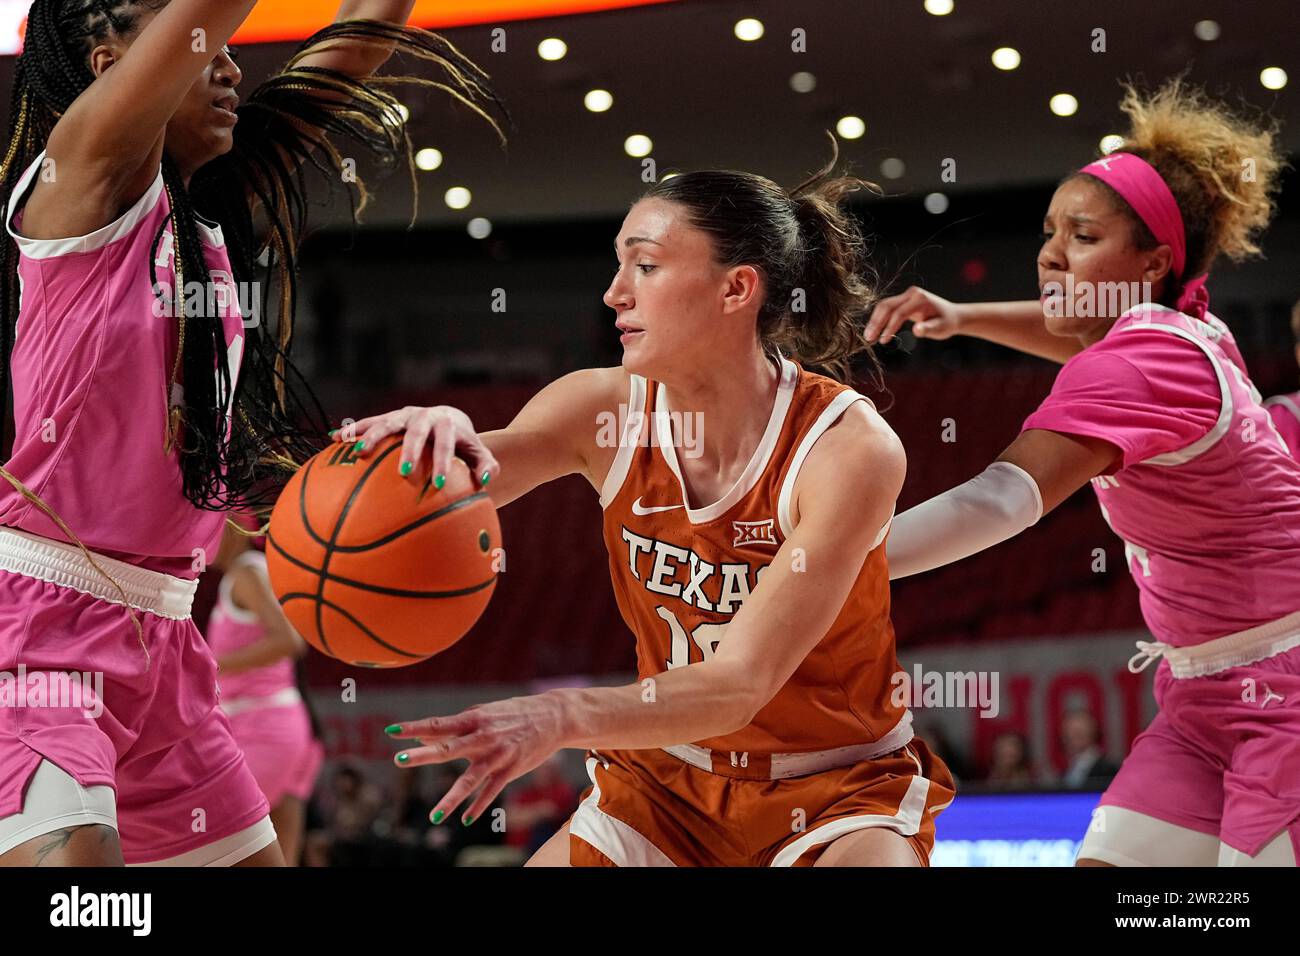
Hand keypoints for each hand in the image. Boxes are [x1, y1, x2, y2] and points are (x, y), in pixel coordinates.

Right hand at [333, 405, 500, 486]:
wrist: (449, 420)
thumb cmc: (465, 445)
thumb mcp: (479, 454)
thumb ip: (486, 465)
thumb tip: (484, 480)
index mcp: (447, 423)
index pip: (446, 442)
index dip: (443, 461)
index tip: (440, 483)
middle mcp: (423, 415)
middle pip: (416, 431)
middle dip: (410, 450)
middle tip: (403, 471)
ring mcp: (403, 416)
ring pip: (387, 423)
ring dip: (373, 436)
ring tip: (358, 452)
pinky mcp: (388, 419)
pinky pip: (368, 424)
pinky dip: (353, 431)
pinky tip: (334, 440)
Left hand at [387, 694, 564, 825]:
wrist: (553, 716)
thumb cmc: (512, 713)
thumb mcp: (484, 713)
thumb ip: (455, 726)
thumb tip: (423, 738)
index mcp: (473, 719)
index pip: (438, 724)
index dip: (414, 728)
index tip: (391, 731)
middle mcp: (483, 737)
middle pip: (448, 748)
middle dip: (423, 755)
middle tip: (399, 760)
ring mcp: (497, 755)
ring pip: (470, 780)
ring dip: (451, 799)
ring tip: (434, 818)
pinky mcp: (511, 770)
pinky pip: (491, 791)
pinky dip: (478, 806)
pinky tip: (465, 819)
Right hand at [866, 286, 963, 344]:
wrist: (951, 315)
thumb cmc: (946, 323)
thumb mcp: (941, 329)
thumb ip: (928, 329)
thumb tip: (916, 330)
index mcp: (920, 299)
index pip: (900, 312)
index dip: (890, 327)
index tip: (883, 341)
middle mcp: (912, 294)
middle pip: (887, 305)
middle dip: (876, 322)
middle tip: (868, 338)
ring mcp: (906, 295)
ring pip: (884, 305)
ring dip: (875, 320)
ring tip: (868, 336)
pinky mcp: (903, 300)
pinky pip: (887, 308)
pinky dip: (879, 319)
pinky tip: (875, 330)